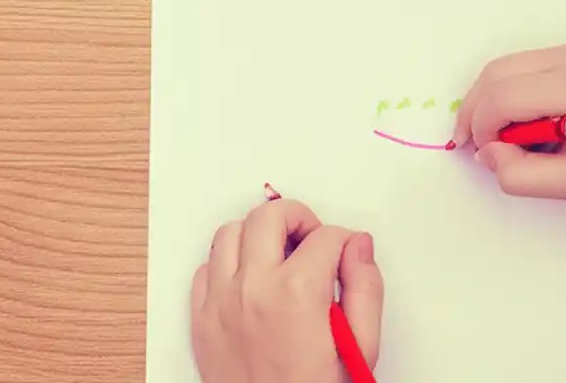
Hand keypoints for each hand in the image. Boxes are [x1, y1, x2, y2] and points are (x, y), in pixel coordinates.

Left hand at [191, 199, 383, 382]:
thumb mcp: (360, 348)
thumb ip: (364, 288)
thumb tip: (357, 247)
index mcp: (296, 294)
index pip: (325, 236)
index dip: (343, 240)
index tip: (347, 253)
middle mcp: (252, 289)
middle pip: (268, 216)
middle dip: (297, 218)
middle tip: (312, 239)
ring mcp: (220, 302)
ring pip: (229, 232)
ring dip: (256, 234)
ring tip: (279, 253)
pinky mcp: (201, 319)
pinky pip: (205, 268)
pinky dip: (226, 264)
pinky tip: (248, 279)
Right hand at [453, 37, 565, 208]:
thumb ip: (524, 175)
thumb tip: (489, 155)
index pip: (503, 99)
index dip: (482, 130)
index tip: (485, 155)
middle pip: (497, 74)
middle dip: (476, 111)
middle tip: (475, 144)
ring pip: (508, 66)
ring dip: (493, 100)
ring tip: (504, 137)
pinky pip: (529, 64)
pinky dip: (514, 91)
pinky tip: (526, 121)